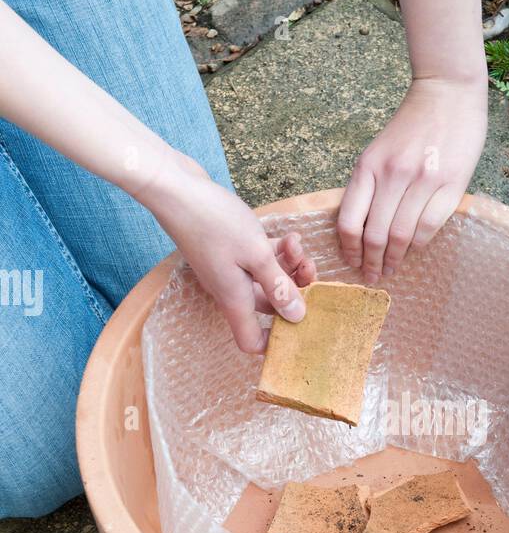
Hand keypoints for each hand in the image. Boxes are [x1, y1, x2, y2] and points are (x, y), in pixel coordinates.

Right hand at [144, 152, 315, 352]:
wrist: (175, 189)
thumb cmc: (214, 221)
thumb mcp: (256, 254)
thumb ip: (278, 286)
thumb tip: (297, 317)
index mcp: (235, 299)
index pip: (251, 342)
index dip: (274, 342)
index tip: (299, 326)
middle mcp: (230, 290)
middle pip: (268, 307)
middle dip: (294, 291)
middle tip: (309, 269)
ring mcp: (228, 270)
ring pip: (266, 279)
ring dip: (287, 265)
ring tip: (296, 244)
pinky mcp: (227, 251)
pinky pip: (257, 260)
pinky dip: (274, 251)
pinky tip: (287, 236)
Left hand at [337, 75, 487, 281]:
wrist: (447, 93)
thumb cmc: (411, 124)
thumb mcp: (377, 150)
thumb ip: (370, 184)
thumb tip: (362, 226)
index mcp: (368, 167)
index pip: (350, 221)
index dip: (349, 249)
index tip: (352, 262)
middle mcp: (392, 175)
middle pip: (375, 235)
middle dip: (371, 262)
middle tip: (372, 275)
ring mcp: (422, 180)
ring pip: (402, 235)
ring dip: (395, 258)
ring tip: (391, 268)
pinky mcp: (450, 184)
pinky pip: (430, 226)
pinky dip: (419, 244)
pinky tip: (415, 249)